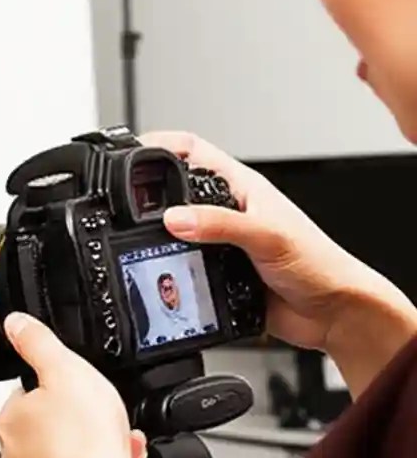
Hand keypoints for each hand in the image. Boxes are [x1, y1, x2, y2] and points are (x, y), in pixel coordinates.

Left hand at [0, 313, 148, 457]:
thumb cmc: (86, 439)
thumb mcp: (65, 369)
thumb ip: (37, 342)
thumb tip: (15, 323)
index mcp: (9, 420)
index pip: (27, 395)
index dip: (58, 390)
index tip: (77, 394)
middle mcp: (12, 456)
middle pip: (46, 427)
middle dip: (76, 422)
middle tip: (99, 421)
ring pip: (62, 457)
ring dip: (89, 448)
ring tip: (114, 444)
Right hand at [140, 130, 409, 351]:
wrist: (333, 313)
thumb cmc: (319, 264)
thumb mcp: (267, 237)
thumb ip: (219, 225)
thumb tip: (174, 218)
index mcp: (241, 188)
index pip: (191, 150)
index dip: (160, 144)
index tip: (131, 151)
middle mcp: (227, 212)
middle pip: (173, 190)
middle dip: (147, 193)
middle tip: (124, 201)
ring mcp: (220, 242)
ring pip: (172, 231)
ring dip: (155, 236)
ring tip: (136, 240)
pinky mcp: (215, 273)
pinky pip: (179, 265)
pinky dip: (165, 268)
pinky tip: (160, 273)